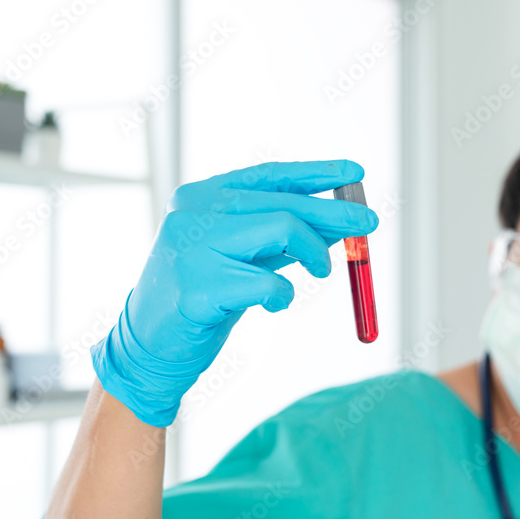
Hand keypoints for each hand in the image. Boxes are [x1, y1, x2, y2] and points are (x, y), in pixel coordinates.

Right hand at [91, 159, 377, 426]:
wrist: (151, 345)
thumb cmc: (203, 295)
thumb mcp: (244, 255)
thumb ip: (283, 236)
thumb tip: (340, 221)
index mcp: (202, 196)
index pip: (269, 175)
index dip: (315, 172)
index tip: (355, 173)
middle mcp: (194, 212)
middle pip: (283, 203)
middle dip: (334, 214)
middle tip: (368, 224)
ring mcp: (192, 247)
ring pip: (282, 230)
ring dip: (315, 254)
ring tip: (320, 272)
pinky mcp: (197, 288)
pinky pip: (268, 283)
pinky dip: (283, 295)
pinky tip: (273, 303)